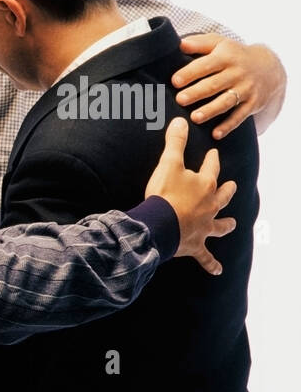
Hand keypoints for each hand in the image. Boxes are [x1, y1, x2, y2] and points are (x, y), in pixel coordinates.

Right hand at [143, 117, 236, 275]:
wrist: (159, 225)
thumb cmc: (165, 194)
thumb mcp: (168, 164)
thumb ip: (174, 143)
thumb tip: (180, 121)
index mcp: (204, 185)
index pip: (211, 168)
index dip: (212, 160)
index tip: (213, 153)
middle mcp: (210, 206)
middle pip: (222, 196)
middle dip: (227, 190)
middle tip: (232, 186)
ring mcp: (204, 227)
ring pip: (220, 225)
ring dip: (226, 225)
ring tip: (233, 224)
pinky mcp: (196, 245)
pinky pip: (206, 257)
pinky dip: (212, 264)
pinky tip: (218, 271)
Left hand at [172, 36, 285, 138]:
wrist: (269, 67)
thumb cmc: (234, 55)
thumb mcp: (219, 43)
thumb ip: (199, 43)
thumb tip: (179, 44)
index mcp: (226, 57)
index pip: (206, 65)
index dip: (190, 73)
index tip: (175, 81)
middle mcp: (237, 73)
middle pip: (214, 84)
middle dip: (197, 92)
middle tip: (180, 100)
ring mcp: (246, 89)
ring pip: (227, 101)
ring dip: (211, 110)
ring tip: (195, 117)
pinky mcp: (253, 103)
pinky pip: (240, 116)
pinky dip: (228, 126)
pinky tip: (215, 134)